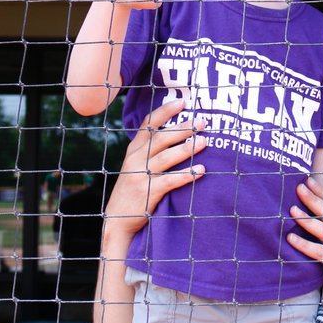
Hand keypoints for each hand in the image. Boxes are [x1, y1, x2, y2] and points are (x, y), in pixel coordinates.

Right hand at [105, 98, 206, 235]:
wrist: (118, 220)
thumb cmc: (133, 191)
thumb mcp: (135, 167)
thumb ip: (149, 151)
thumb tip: (176, 135)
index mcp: (134, 150)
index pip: (149, 125)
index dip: (164, 112)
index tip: (182, 102)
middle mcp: (135, 159)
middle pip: (161, 138)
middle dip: (182, 129)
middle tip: (202, 122)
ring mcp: (140, 176)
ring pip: (165, 157)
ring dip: (186, 149)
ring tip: (203, 142)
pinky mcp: (147, 192)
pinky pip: (170, 181)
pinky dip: (186, 175)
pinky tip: (201, 170)